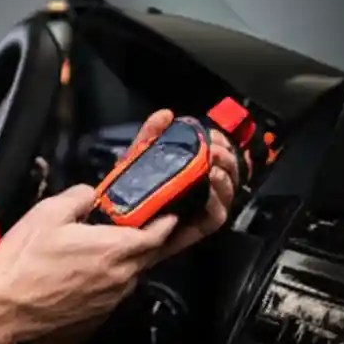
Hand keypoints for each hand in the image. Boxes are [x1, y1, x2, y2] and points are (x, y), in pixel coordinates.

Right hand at [0, 184, 179, 342]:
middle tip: (148, 222)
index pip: (159, 234)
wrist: (3, 307)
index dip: (167, 221)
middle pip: (152, 253)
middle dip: (153, 237)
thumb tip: (92, 194)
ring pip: (135, 271)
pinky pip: (119, 286)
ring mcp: (112, 296)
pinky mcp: (99, 310)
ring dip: (133, 256)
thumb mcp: (49, 212)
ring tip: (115, 241)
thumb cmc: (24, 262)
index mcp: (114, 249)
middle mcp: (120, 275)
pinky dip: (117, 273)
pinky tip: (96, 264)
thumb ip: (80, 196)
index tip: (169, 212)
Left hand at [120, 109, 244, 259]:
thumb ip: (151, 134)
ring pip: (228, 194)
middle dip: (227, 158)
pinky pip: (216, 218)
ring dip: (225, 179)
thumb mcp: (139, 156)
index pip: (220, 155)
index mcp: (194, 170)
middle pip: (230, 173)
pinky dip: (216, 202)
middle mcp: (204, 188)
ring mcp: (203, 209)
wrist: (112, 221)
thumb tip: (166, 114)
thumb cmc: (129, 189)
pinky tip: (208, 190)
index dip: (223, 144)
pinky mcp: (198, 229)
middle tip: (214, 151)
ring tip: (212, 168)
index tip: (213, 135)